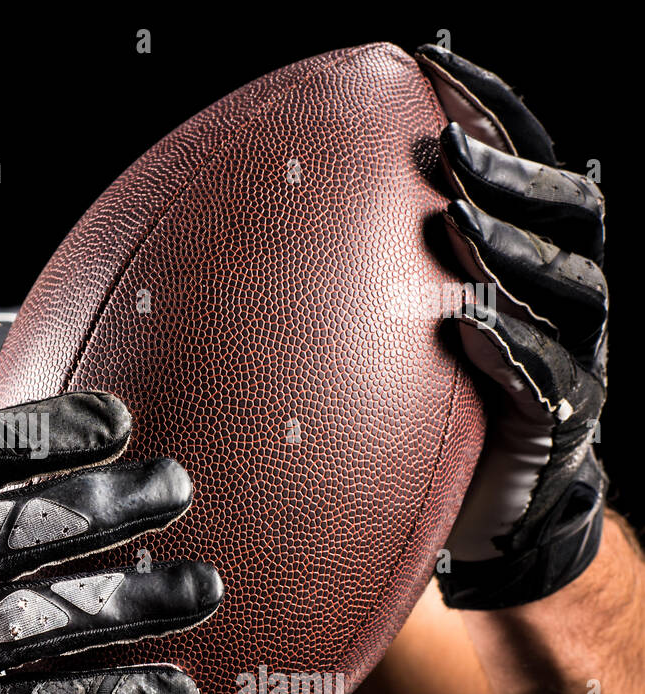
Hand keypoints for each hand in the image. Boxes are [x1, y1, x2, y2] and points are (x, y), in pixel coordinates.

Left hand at [416, 45, 608, 608]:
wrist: (480, 504)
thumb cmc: (428, 397)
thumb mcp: (399, 320)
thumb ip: (362, 264)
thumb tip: (250, 210)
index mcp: (527, 254)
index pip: (530, 160)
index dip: (493, 105)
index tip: (429, 60)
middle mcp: (561, 294)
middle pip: (572, 210)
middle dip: (513, 171)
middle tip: (449, 150)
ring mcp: (571, 355)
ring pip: (572, 285)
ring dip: (513, 249)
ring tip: (460, 224)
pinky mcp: (559, 419)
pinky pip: (547, 377)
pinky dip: (508, 345)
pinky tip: (466, 322)